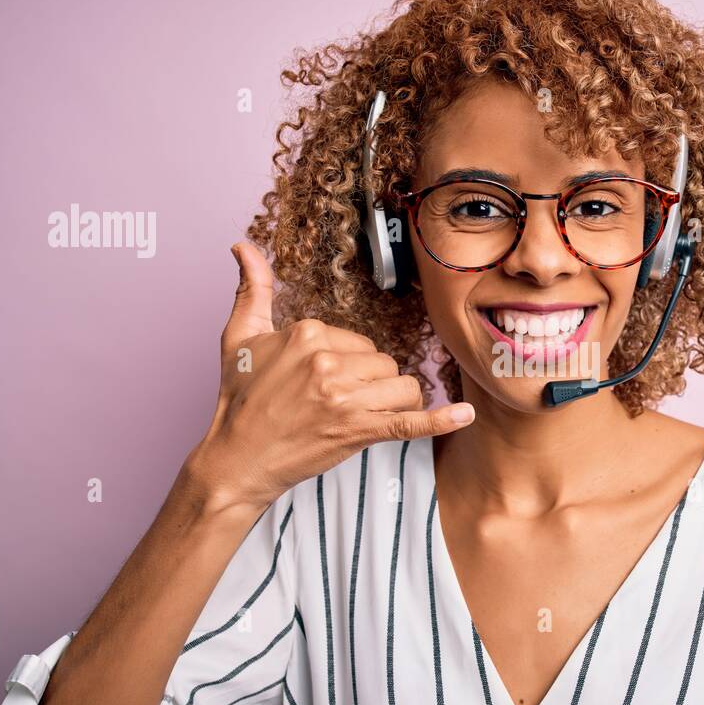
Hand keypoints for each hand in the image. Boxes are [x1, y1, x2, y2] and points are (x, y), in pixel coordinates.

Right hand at [185, 241, 473, 511]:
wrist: (237, 459)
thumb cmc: (239, 400)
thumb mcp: (239, 338)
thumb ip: (252, 289)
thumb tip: (242, 245)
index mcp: (308, 334)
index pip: (360, 340)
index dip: (349, 362)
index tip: (322, 381)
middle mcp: (329, 362)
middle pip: (384, 363)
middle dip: (371, 383)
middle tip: (337, 403)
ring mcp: (345, 398)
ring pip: (401, 387)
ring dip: (393, 402)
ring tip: (365, 415)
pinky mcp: (358, 430)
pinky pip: (409, 422)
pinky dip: (440, 420)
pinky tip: (465, 414)